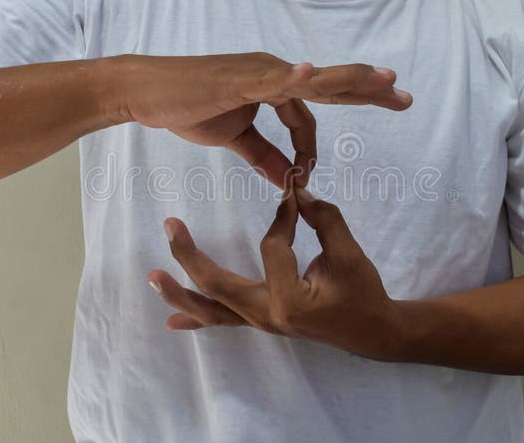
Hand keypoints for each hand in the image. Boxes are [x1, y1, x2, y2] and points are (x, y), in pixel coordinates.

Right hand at [113, 53, 411, 187]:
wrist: (150, 92)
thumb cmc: (190, 107)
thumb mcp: (236, 138)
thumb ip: (264, 155)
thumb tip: (287, 178)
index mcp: (274, 88)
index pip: (312, 112)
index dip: (314, 144)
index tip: (306, 174)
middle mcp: (274, 74)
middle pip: (330, 84)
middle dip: (368, 90)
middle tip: (403, 94)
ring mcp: (259, 73)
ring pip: (313, 79)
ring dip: (349, 78)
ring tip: (383, 79)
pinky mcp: (239, 79)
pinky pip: (271, 80)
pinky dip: (292, 77)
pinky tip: (311, 72)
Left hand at [146, 187, 403, 360]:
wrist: (372, 332)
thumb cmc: (363, 293)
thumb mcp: (349, 253)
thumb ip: (323, 219)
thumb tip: (296, 191)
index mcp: (289, 300)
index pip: (273, 248)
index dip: (283, 216)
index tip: (293, 195)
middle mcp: (267, 316)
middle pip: (217, 285)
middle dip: (188, 254)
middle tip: (170, 225)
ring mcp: (261, 323)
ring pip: (211, 310)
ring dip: (179, 292)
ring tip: (151, 275)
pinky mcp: (260, 322)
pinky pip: (223, 322)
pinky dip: (196, 318)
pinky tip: (171, 319)